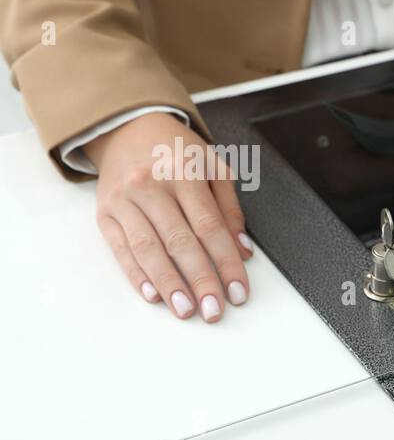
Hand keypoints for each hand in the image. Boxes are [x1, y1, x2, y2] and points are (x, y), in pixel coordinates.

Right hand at [87, 112, 251, 321]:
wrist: (127, 128)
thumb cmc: (177, 150)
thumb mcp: (213, 166)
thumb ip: (229, 209)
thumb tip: (242, 250)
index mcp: (183, 172)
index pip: (210, 227)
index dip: (226, 263)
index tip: (239, 292)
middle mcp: (150, 186)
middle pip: (179, 242)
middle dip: (200, 281)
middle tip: (214, 311)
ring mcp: (124, 200)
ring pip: (147, 249)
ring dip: (168, 284)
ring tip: (185, 311)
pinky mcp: (105, 213)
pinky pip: (121, 249)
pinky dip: (136, 274)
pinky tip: (153, 295)